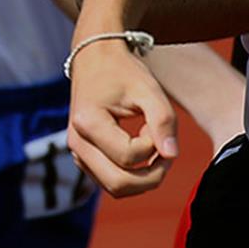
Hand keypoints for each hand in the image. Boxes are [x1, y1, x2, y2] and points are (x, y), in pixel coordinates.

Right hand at [67, 38, 178, 196]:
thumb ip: (164, 121)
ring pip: (115, 188)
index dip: (153, 146)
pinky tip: (141, 148)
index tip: (157, 125)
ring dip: (143, 177)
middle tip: (167, 152)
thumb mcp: (149, 89)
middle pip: (118, 184)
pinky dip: (133, 174)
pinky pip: (111, 181)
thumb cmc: (123, 71)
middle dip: (152, 176)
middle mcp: (76, 143)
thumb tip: (172, 155)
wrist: (96, 59)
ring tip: (153, 145)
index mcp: (88, 122)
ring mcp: (77, 153)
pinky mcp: (84, 158)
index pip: (128, 156)